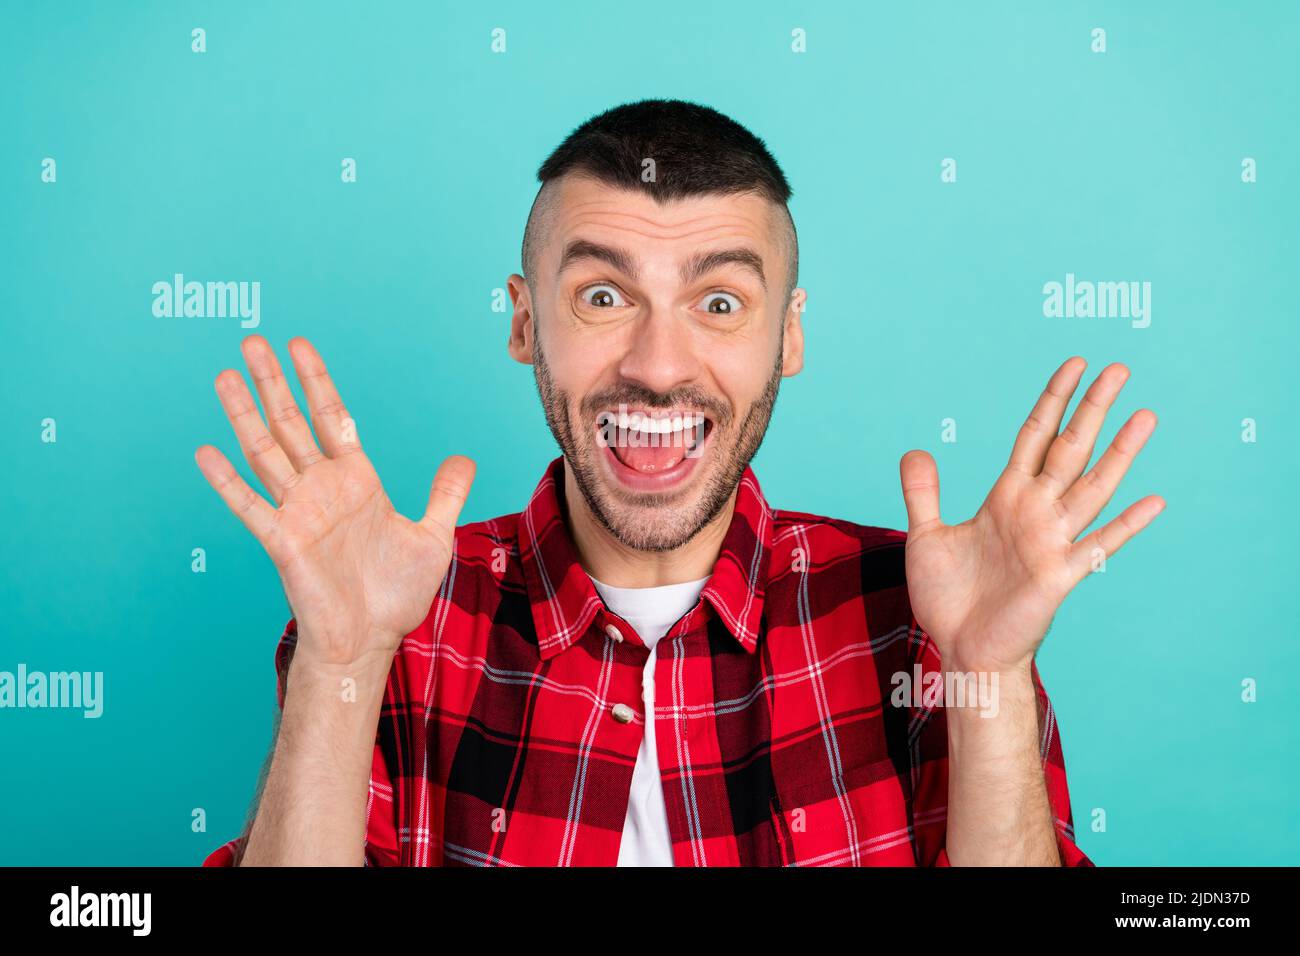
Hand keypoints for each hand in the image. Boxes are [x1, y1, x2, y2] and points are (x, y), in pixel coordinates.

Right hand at [195, 335, 474, 668]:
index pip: (333, 417)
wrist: (371, 641)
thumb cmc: (396, 595)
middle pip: (292, 423)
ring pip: (266, 452)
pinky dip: (228, 481)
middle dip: (274, 382)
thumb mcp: (433, 536)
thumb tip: (464, 459)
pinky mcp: (282, 542)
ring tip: (226, 375)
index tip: (299, 346)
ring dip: (245, 415)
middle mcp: (322, 489)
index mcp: (356, 481)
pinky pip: (250, 506)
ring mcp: (299, 512)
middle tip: (253, 340)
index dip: (317, 381)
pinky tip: (206, 452)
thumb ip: (445, 494)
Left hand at [899, 357, 1162, 674]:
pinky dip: (1126, 525)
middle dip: (1093, 409)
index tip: (1074, 364)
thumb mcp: (926, 536)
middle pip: (1070, 449)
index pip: (1035, 436)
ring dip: (1120, 453)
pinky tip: (1154, 501)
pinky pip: (1099, 544)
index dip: (1054, 400)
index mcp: (1005, 498)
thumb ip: (923, 493)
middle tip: (1121, 368)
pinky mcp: (1059, 575)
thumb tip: (917, 450)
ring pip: (1092, 486)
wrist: (961, 649)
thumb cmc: (948, 597)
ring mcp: (1051, 541)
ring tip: (1145, 416)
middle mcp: (1035, 512)